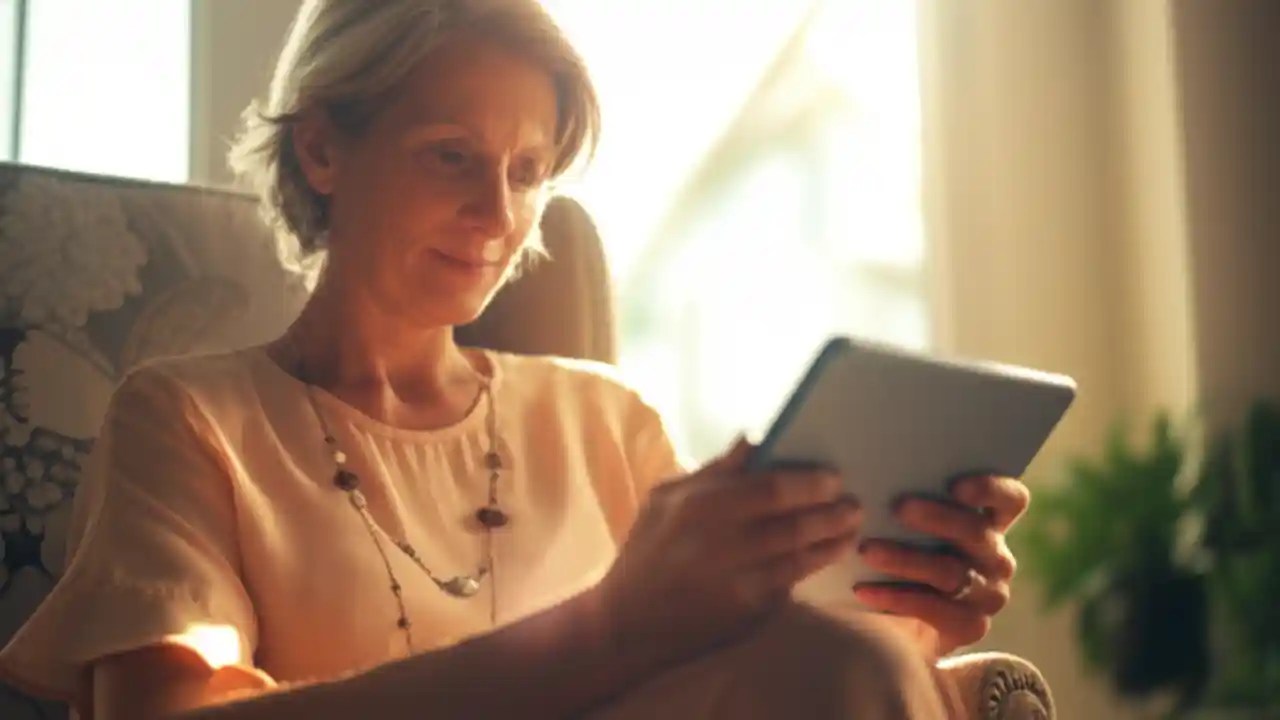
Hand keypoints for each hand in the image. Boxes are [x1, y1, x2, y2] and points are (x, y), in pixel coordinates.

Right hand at [597, 438, 862, 665]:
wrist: (627, 625)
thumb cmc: (646, 553)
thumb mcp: (664, 500)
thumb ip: (713, 471)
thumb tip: (753, 439)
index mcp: (700, 506)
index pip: (771, 488)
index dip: (809, 481)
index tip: (833, 477)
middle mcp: (722, 543)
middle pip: (795, 523)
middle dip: (832, 512)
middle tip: (853, 504)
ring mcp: (738, 582)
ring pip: (801, 557)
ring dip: (832, 542)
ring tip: (849, 530)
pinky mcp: (747, 613)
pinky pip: (790, 585)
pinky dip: (811, 569)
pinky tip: (825, 556)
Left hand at [852, 474, 1028, 655]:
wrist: (901, 627)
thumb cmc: (901, 553)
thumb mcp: (907, 527)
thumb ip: (908, 502)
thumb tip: (874, 479)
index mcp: (990, 523)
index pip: (1010, 500)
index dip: (990, 489)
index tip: (956, 485)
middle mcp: (996, 557)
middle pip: (975, 531)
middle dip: (936, 517)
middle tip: (898, 507)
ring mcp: (989, 593)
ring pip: (952, 572)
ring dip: (906, 560)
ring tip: (868, 551)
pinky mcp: (972, 625)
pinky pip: (935, 610)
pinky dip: (895, 598)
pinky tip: (864, 591)